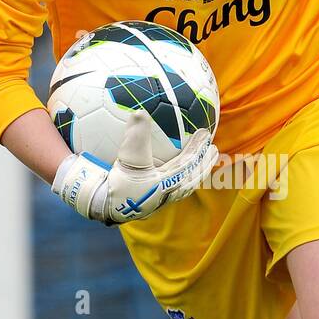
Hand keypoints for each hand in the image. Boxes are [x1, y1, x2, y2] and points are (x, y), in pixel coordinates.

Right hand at [52, 110, 216, 223]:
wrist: (104, 206)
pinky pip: (174, 189)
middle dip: (205, 163)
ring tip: (201, 162)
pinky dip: (181, 178)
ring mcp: (161, 199)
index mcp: (167, 182)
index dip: (198, 148)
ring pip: (186, 185)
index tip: (206, 134)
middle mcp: (168, 193)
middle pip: (193, 177)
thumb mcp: (127, 157)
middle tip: (215, 150)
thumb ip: (135, 136)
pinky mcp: (153, 201)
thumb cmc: (117, 182)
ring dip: (196, 172)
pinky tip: (174, 172)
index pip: (189, 162)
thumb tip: (141, 112)